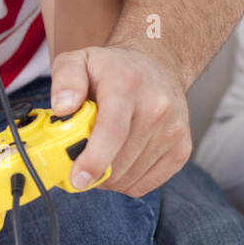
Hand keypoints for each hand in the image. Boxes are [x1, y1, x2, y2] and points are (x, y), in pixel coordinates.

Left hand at [49, 42, 192, 195]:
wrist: (156, 66)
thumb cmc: (111, 69)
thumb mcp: (78, 60)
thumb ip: (65, 80)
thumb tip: (62, 107)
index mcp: (127, 84)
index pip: (113, 130)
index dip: (94, 160)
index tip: (76, 179)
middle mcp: (157, 107)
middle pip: (119, 161)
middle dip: (92, 171)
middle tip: (76, 161)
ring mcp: (173, 130)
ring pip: (130, 178)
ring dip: (107, 178)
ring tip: (99, 156)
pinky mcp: (181, 150)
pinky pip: (144, 185)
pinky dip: (125, 182)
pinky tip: (118, 161)